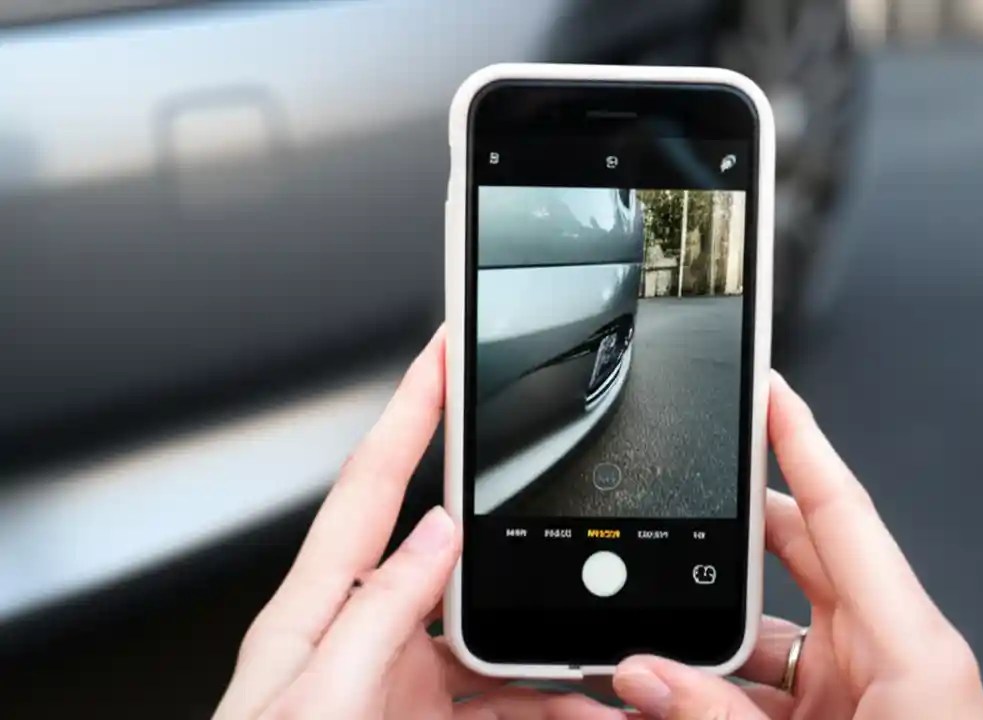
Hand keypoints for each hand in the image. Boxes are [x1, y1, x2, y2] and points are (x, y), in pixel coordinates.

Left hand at [214, 328, 623, 719]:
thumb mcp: (319, 701)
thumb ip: (378, 613)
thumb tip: (435, 536)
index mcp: (316, 610)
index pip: (370, 485)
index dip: (411, 410)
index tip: (446, 351)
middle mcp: (362, 638)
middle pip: (455, 561)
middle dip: (521, 543)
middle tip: (572, 525)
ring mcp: (401, 686)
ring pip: (497, 644)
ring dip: (553, 655)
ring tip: (603, 663)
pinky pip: (507, 707)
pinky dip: (551, 711)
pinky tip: (586, 714)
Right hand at [611, 372, 982, 718]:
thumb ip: (723, 718)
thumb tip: (644, 675)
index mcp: (910, 648)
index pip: (844, 512)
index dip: (801, 439)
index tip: (767, 384)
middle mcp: (886, 656)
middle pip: (792, 557)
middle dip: (720, 531)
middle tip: (663, 504)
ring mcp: (860, 689)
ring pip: (764, 631)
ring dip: (702, 633)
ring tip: (634, 639)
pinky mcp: (835, 719)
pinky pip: (764, 683)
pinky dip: (712, 685)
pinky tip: (662, 694)